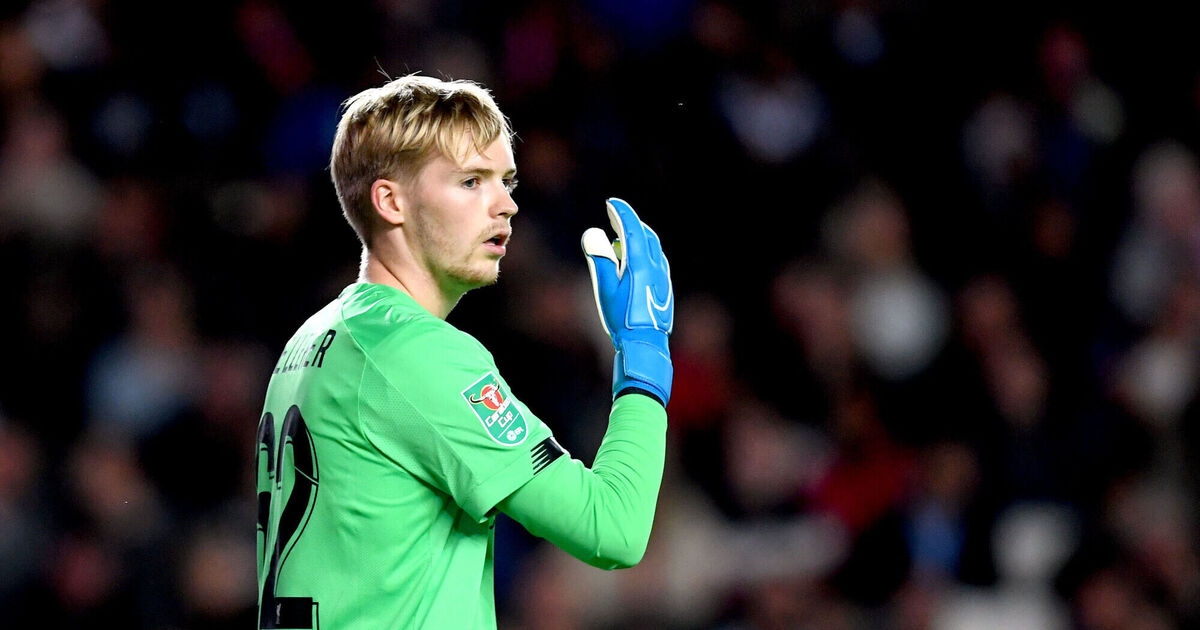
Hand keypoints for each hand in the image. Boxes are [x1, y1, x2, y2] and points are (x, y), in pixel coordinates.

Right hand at [581, 198, 673, 404]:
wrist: (644, 345)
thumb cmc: (621, 318)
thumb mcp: (604, 288)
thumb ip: (599, 259)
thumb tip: (594, 234)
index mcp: (640, 263)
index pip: (631, 228)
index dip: (621, 212)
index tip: (611, 202)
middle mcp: (655, 266)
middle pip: (645, 235)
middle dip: (630, 223)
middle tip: (615, 217)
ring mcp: (663, 278)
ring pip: (653, 248)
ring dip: (638, 237)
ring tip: (623, 238)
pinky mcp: (665, 289)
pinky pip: (656, 261)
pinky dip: (645, 252)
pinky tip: (636, 261)